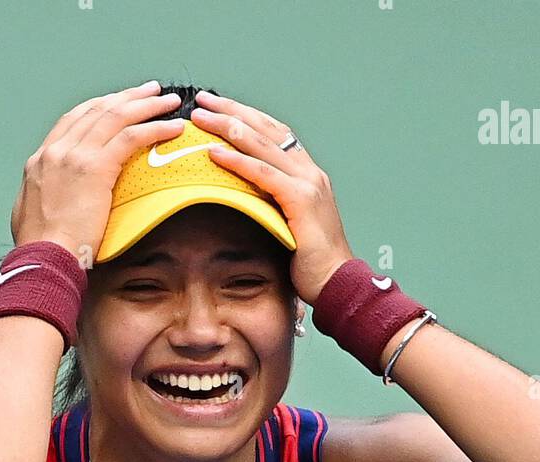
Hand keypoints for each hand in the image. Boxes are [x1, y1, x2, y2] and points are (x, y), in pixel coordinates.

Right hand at [10, 81, 184, 260]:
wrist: (43, 259)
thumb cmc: (43, 251)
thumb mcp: (33, 215)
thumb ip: (47, 198)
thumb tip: (57, 200)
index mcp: (41, 160)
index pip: (74, 121)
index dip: (100, 108)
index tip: (119, 103)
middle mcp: (56, 151)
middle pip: (96, 110)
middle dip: (126, 97)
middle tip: (150, 90)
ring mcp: (74, 156)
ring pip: (115, 116)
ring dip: (146, 105)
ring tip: (169, 101)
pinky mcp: (95, 168)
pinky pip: (131, 138)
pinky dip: (154, 128)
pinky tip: (173, 127)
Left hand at [190, 91, 353, 305]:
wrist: (338, 283)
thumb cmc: (312, 264)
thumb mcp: (288, 227)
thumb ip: (270, 207)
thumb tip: (241, 203)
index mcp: (307, 174)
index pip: (273, 134)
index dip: (246, 116)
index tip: (218, 107)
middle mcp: (309, 171)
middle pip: (265, 129)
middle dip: (232, 110)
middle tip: (202, 99)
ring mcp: (307, 182)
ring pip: (261, 144)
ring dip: (228, 127)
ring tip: (201, 117)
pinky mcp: (301, 199)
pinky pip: (262, 174)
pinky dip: (236, 161)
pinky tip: (213, 152)